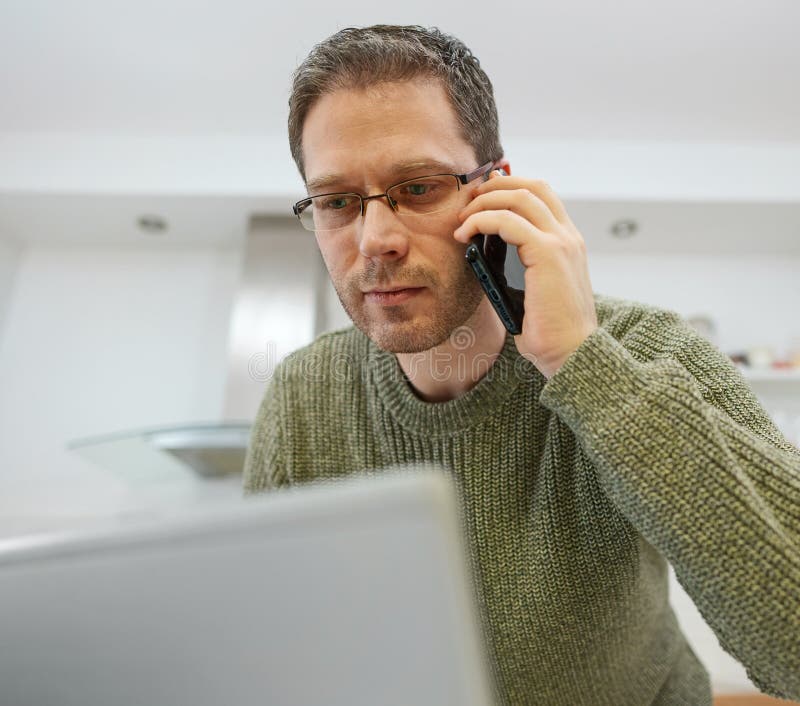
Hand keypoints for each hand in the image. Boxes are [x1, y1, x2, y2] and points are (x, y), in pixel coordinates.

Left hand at [454, 170, 597, 378]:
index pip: (542, 196)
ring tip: (462, 220)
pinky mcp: (548, 254)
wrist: (571, 354)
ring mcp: (561, 242)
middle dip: (495, 186)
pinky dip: (482, 221)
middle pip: (532, 186)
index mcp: (567, 243)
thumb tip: (487, 254)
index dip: (510, 188)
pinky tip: (465, 234)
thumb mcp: (534, 290)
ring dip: (484, 202)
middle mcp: (568, 237)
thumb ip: (521, 266)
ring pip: (519, 197)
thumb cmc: (550, 332)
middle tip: (467, 201)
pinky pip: (508, 221)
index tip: (481, 198)